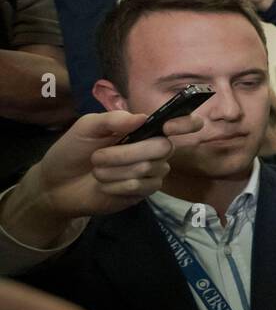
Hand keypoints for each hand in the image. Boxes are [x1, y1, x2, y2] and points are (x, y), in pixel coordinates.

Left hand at [0, 111, 203, 247]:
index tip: (170, 127)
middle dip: (126, 153)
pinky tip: (104, 186)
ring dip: (115, 170)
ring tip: (97, 172)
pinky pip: (141, 186)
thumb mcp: (85, 127)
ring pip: (149, 168)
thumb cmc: (72, 151)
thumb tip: (141, 117)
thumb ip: (112, 119)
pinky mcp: (144, 192)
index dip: (185, 123)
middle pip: (163, 147)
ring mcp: (152, 171)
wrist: (57, 184)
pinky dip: (117, 185)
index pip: (178, 122)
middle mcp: (153, 148)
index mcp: (143, 129)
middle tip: (98, 157)